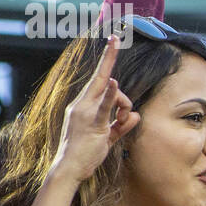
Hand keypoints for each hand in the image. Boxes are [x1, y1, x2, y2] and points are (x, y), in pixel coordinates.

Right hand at [50, 38, 138, 183]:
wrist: (69, 168)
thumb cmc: (85, 152)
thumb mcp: (108, 136)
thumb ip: (122, 125)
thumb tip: (136, 116)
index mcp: (83, 104)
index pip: (97, 77)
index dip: (106, 59)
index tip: (114, 39)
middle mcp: (82, 103)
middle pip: (106, 80)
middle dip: (109, 55)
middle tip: (115, 37)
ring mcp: (86, 112)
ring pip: (116, 97)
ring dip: (124, 109)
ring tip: (118, 125)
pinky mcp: (93, 122)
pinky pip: (106, 105)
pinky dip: (111, 94)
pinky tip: (114, 82)